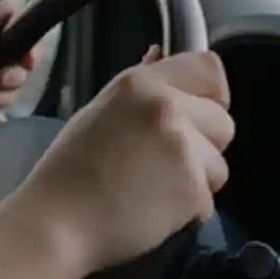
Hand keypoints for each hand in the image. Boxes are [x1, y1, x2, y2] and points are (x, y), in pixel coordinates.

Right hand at [12, 47, 234, 274]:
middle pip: (223, 121)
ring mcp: (183, 149)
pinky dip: (187, 210)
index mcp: (141, 83)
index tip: (201, 112)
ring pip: (219, 165)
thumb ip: (142, 90)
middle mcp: (167, 108)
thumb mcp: (100, 111)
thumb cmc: (69, 172)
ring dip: (197, 181)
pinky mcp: (192, 190)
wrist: (56, 224)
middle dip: (205, 145)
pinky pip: (208, 199)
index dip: (211, 94)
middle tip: (165, 163)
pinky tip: (152, 211)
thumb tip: (161, 54)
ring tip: (153, 189)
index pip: (209, 68)